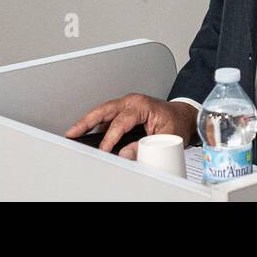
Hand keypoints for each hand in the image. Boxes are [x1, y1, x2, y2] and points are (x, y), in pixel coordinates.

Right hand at [64, 94, 198, 158]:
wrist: (184, 116)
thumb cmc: (177, 123)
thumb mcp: (166, 137)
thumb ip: (145, 147)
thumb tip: (124, 154)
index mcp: (143, 105)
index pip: (121, 122)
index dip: (110, 138)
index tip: (103, 150)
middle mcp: (133, 102)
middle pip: (105, 110)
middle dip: (86, 121)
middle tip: (72, 132)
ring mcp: (128, 104)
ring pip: (103, 111)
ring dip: (88, 121)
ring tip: (73, 132)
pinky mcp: (125, 110)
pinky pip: (107, 115)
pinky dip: (96, 122)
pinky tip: (87, 131)